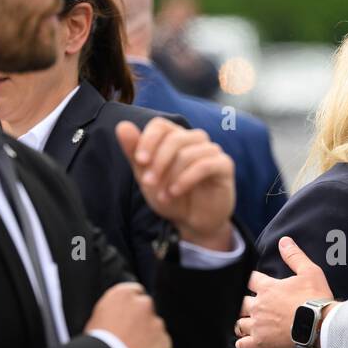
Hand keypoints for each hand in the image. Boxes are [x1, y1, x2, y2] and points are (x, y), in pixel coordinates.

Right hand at [85, 282, 172, 347]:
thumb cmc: (95, 345)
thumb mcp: (96, 320)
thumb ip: (113, 312)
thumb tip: (118, 318)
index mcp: (122, 295)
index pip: (134, 292)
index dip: (130, 306)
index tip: (127, 316)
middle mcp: (143, 304)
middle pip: (146, 309)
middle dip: (141, 320)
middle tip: (129, 337)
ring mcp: (156, 323)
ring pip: (155, 328)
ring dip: (148, 337)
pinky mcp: (165, 342)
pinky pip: (161, 346)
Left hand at [117, 117, 234, 250]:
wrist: (193, 222)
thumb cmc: (171, 196)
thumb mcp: (147, 177)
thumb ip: (135, 153)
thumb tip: (122, 126)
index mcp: (175, 137)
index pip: (161, 125)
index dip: (148, 140)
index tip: (140, 161)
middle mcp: (195, 140)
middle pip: (174, 138)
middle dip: (158, 162)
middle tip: (149, 183)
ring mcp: (211, 151)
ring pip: (188, 153)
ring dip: (171, 176)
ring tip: (164, 195)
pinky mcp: (224, 165)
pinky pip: (204, 165)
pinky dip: (186, 179)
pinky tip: (176, 192)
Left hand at [234, 237, 335, 347]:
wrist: (321, 325)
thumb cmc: (316, 299)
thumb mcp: (310, 272)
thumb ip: (294, 256)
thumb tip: (284, 241)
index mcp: (268, 288)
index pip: (249, 279)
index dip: (250, 280)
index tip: (254, 283)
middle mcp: (258, 306)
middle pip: (239, 303)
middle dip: (243, 304)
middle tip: (250, 307)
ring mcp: (258, 326)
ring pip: (238, 324)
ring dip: (241, 323)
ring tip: (246, 324)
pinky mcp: (260, 343)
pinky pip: (242, 345)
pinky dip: (242, 344)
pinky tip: (244, 343)